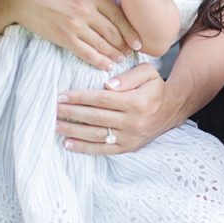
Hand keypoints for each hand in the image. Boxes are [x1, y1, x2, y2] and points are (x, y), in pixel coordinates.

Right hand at [0, 0, 139, 67]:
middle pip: (113, 33)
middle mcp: (87, 10)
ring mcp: (75, 25)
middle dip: (124, 45)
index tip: (138, 41)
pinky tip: (106, 65)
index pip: (119, 16)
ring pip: (102, 45)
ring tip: (120, 59)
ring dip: (114, 54)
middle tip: (131, 52)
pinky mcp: (63, 37)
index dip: (131, 31)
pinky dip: (98, 61)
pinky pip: (86, 53)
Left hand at [55, 63, 176, 154]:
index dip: (79, 98)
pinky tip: (68, 143)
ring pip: (96, 135)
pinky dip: (84, 148)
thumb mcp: (148, 73)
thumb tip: (108, 85)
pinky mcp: (128, 148)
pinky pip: (103, 149)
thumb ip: (129, 76)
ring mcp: (130, 137)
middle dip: (71, 113)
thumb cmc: (155, 88)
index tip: (61, 96)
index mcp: (137, 102)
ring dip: (72, 131)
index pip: (101, 100)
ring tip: (54, 125)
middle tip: (52, 109)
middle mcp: (133, 122)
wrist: (172, 109)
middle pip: (95, 118)